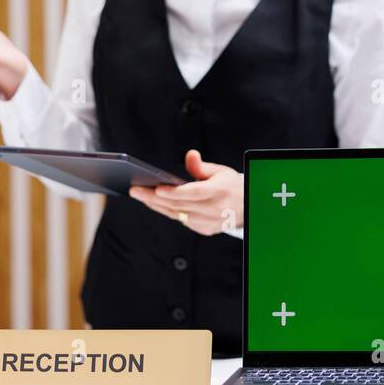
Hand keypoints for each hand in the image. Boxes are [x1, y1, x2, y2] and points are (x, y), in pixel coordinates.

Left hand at [128, 148, 243, 235]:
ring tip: (140, 195)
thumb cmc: (232, 187)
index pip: (193, 193)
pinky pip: (181, 221)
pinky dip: (167, 212)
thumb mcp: (221, 171)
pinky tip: (155, 204)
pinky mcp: (204, 230)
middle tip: (135, 190)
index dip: (174, 192)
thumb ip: (201, 166)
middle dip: (154, 197)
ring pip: (176, 214)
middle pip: (179, 204)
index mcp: (218, 191)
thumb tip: (190, 155)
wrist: (248, 209)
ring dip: (156, 205)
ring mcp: (208, 222)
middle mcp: (213, 209)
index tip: (157, 188)